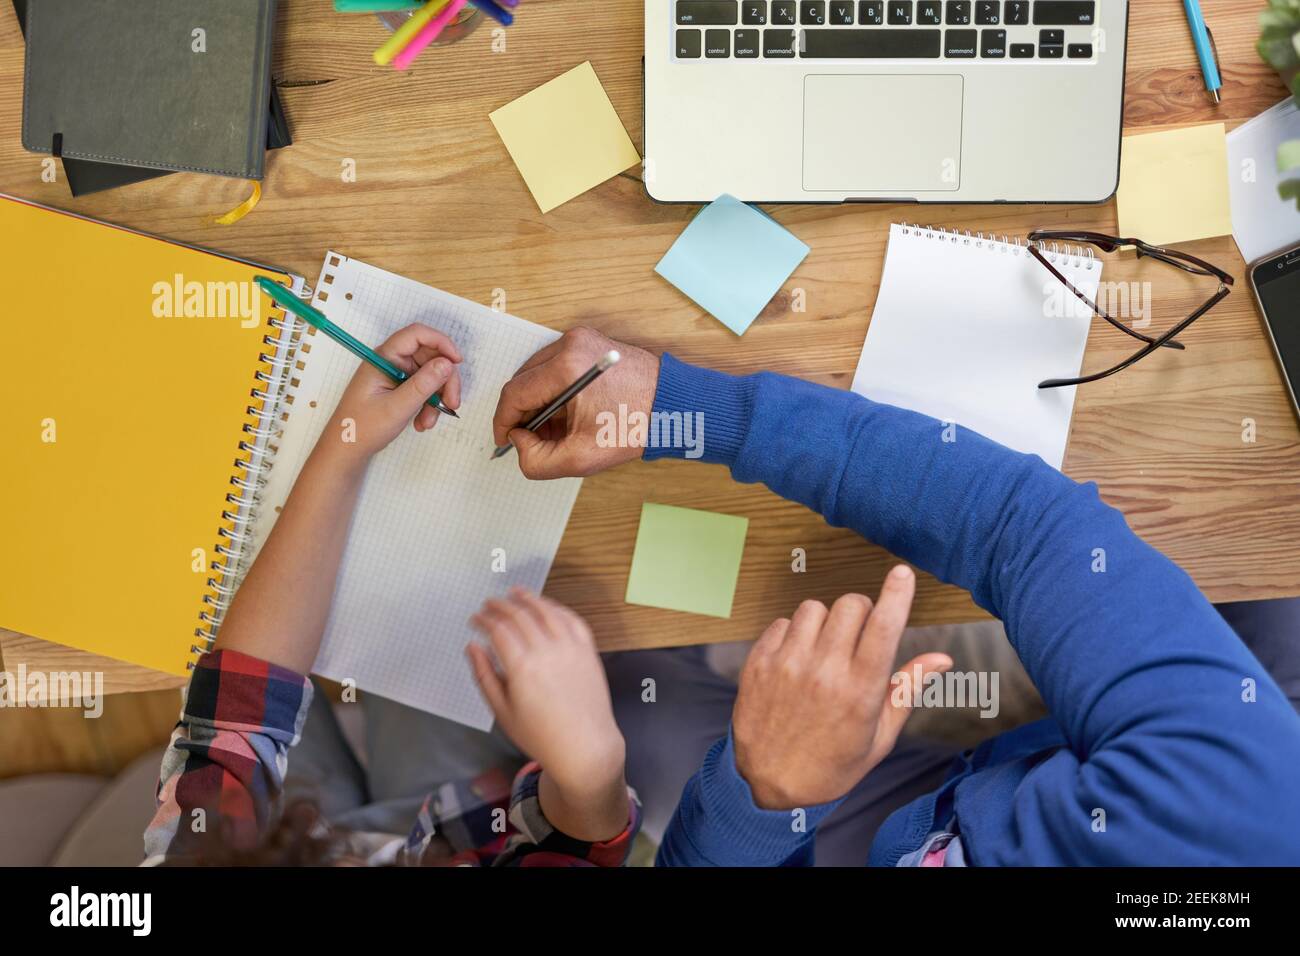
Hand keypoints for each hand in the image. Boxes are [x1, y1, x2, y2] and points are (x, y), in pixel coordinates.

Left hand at [320, 323, 462, 463]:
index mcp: (385, 357)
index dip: (441, 342)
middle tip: (452, 403)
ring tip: (428, 422)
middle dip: (445, 380)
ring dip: (437, 398)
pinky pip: (424, 390)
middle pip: (430, 356)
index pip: (417, 335)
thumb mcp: (396, 407)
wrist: (346, 450)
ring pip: (431, 375)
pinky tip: (421, 423)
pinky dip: (429, 406)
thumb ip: (423, 384)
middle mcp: (392, 362)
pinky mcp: (400, 389)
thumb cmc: (362, 427)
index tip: (457, 362)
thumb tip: (448, 364)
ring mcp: (396, 375)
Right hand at [468, 588, 625, 797]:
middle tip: (488, 604)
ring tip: (515, 592)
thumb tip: (472, 647)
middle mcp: (547, 651)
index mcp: (522, 667)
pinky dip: (556, 608)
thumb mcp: (502, 711)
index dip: (483, 620)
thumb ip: (484, 675)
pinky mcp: (588, 650)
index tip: (474, 619)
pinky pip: (571, 619)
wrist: (584, 746)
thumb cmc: (539, 735)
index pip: (498, 630)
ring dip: (528, 598)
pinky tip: (546, 605)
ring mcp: (571, 648)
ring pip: (546, 611)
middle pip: (520, 615)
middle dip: (500, 606)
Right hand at [492, 327, 659, 478]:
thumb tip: (519, 441)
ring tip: (553, 430)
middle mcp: (570, 344)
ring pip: (537, 373)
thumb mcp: (581, 458)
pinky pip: (555, 366)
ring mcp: (580, 339)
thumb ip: (536, 460)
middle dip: (522, 413)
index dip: (503, 421)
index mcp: (566, 367)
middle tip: (530, 440)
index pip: (514, 393)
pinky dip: (553, 391)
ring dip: (537, 402)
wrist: (674, 406)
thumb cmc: (636, 427)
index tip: (504, 440)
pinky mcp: (589, 342)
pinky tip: (567, 414)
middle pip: (524, 380)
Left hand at [732, 566, 953, 809]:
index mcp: (861, 690)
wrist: (768, 784)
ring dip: (825, 622)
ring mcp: (787, 665)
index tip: (902, 573)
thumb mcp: (879, 737)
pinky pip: (782, 623)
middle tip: (859, 635)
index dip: (897, 594)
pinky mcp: (758, 663)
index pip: (885, 626)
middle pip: (850, 604)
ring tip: (825, 650)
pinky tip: (797, 660)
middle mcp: (824, 671)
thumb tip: (943, 657)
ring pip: (814, 608)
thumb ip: (907, 689)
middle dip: (861, 612)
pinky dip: (793, 633)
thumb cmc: (832, 765)